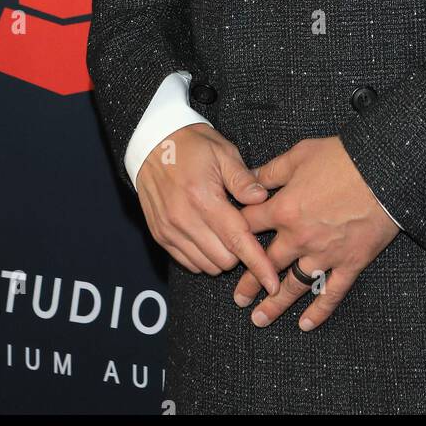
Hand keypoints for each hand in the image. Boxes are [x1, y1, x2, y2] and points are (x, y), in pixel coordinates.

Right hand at [136, 124, 280, 296]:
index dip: (258, 264)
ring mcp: (169, 230)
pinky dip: (203, 257)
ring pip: (206, 266)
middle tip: (243, 230)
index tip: (272, 282)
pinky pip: (187, 262)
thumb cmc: (192, 145)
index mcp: (204, 198)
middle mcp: (184, 219)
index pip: (237, 240)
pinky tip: (208, 236)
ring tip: (224, 231)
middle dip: (240, 253)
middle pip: (224, 260)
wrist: (152, 142)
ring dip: (222, 256)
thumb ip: (243, 180)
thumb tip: (263, 199)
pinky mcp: (160, 235)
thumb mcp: (223, 152)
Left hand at [232, 136, 400, 330]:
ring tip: (258, 318)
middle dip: (248, 282)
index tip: (227, 245)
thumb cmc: (342, 157)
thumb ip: (272, 171)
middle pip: (265, 264)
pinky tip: (306, 324)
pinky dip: (319, 311)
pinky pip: (331, 293)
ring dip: (274, 304)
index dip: (234, 234)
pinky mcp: (349, 263)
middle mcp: (299, 237)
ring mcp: (324, 254)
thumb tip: (250, 178)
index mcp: (284, 209)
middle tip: (238, 299)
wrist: (384, 172)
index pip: (249, 226)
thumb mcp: (301, 154)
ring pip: (293, 286)